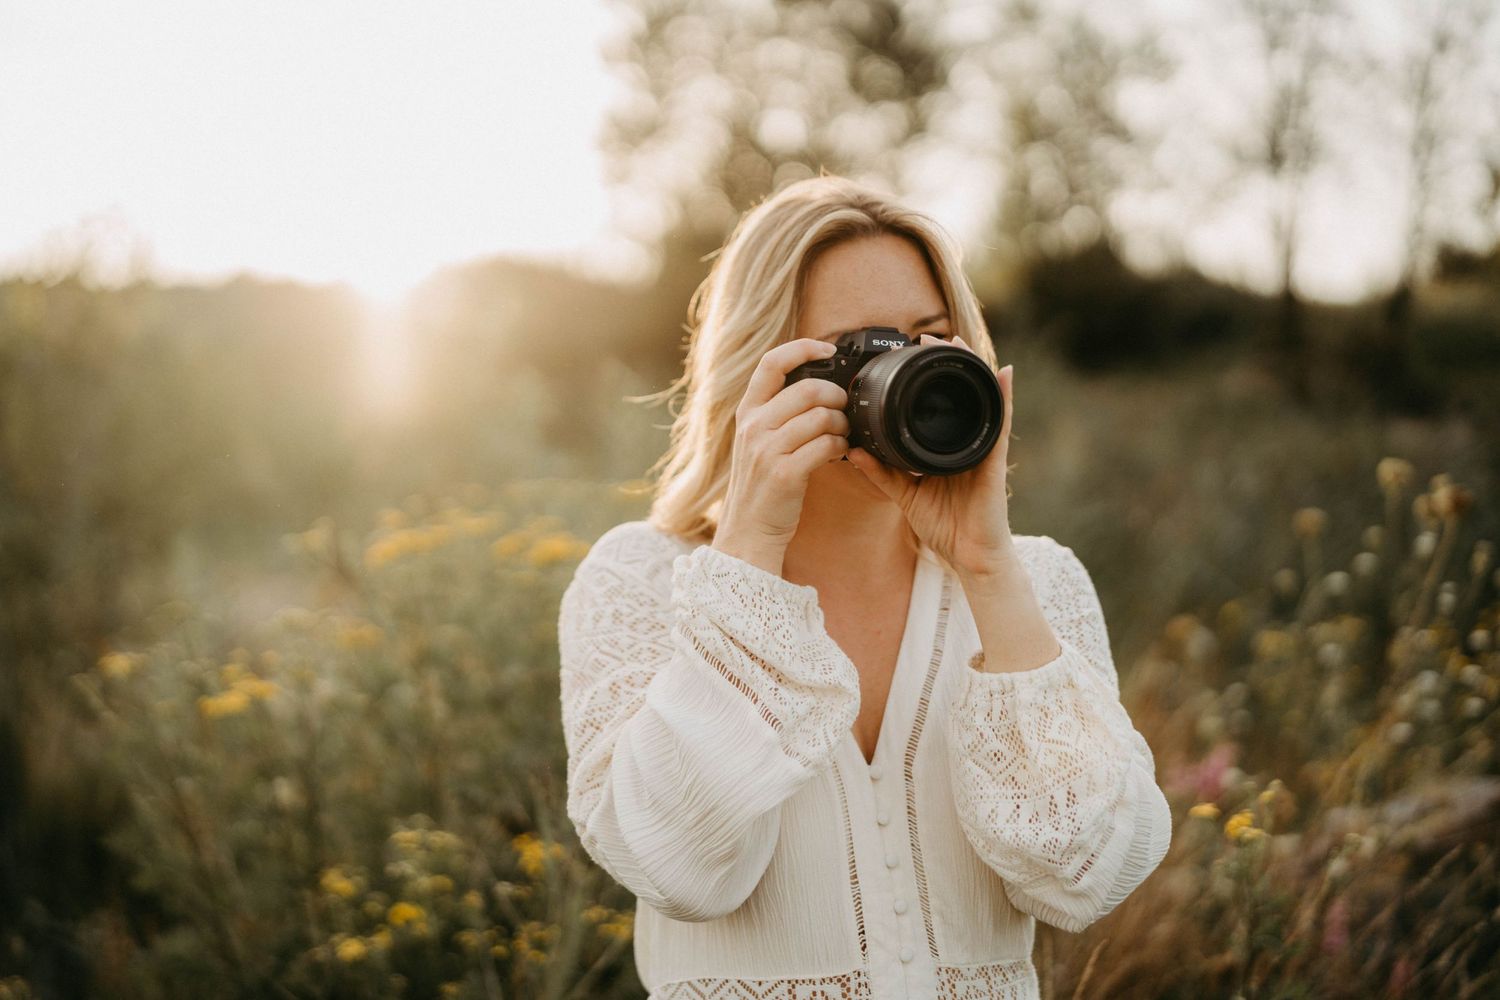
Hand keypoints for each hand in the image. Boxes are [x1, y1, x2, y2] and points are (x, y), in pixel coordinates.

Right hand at [713, 338, 850, 573]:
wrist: (748, 530)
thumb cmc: (761, 483)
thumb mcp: (756, 440)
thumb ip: (776, 411)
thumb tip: (818, 384)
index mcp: (747, 412)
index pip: (771, 362)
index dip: (803, 348)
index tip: (828, 349)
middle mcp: (753, 427)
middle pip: (807, 389)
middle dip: (836, 395)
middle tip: (843, 408)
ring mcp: (767, 450)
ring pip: (821, 417)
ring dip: (842, 423)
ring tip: (842, 434)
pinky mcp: (785, 474)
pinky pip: (827, 446)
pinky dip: (841, 447)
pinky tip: (840, 453)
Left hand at [845, 335, 1017, 576]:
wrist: (970, 558)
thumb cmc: (946, 528)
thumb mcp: (905, 495)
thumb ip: (881, 473)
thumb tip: (852, 450)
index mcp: (943, 449)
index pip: (935, 407)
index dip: (923, 381)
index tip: (906, 355)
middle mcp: (964, 443)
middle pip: (958, 395)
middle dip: (945, 365)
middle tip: (927, 337)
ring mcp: (982, 448)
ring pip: (979, 400)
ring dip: (971, 369)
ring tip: (959, 342)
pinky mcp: (994, 459)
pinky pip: (1000, 422)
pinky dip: (1004, 396)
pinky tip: (1003, 373)